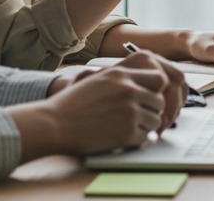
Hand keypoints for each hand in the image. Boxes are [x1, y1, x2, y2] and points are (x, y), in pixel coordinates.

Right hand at [13, 50, 187, 159]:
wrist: (54, 124)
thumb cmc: (71, 104)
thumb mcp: (96, 79)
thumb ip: (122, 79)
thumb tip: (145, 85)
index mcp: (121, 74)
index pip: (158, 78)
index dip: (155, 89)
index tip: (148, 97)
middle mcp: (129, 90)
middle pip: (159, 100)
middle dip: (151, 110)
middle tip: (139, 117)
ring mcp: (130, 111)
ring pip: (156, 119)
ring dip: (146, 126)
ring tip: (127, 127)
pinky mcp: (128, 132)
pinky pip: (146, 136)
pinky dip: (137, 139)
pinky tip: (121, 136)